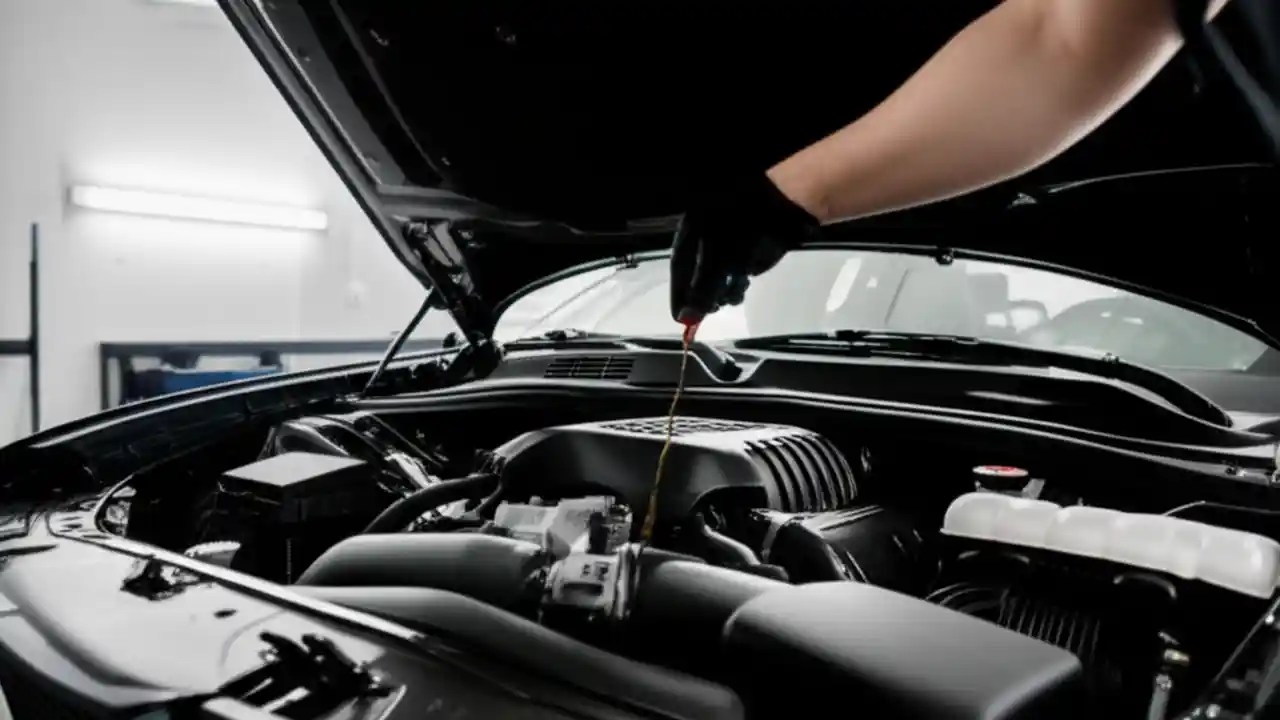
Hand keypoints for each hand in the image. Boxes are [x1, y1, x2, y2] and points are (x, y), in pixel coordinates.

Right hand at [669, 173, 819, 323]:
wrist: (783, 209)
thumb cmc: (743, 231)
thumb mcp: (718, 262)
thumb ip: (702, 291)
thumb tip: (686, 317)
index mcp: (693, 231)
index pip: (679, 267)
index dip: (679, 294)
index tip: (680, 319)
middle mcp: (706, 239)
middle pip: (698, 275)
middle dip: (704, 296)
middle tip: (710, 311)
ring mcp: (729, 248)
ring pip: (718, 280)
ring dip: (723, 293)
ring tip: (732, 295)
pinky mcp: (748, 255)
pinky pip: (736, 278)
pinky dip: (737, 287)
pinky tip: (743, 286)